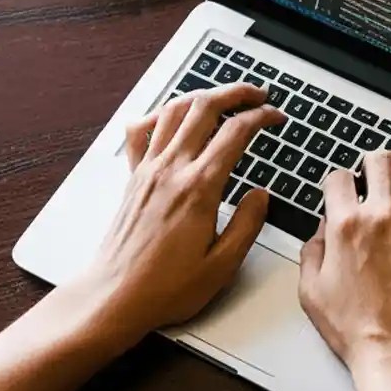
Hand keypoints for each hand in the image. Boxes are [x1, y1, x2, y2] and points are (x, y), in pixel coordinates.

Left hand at [70, 83, 284, 341]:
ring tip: (223, 97)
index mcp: (198, 189)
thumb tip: (261, 195)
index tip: (276, 118)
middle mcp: (170, 171)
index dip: (262, 117)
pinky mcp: (133, 179)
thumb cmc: (164, 287)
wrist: (114, 297)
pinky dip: (159, 114)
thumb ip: (248, 223)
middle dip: (236, 92)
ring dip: (202, 95)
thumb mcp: (223, 265)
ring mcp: (148, 171)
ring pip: (173, 110)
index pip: (236, 133)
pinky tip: (171, 117)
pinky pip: (141, 131)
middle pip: (204, 107)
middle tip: (257, 94)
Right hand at [299, 151, 390, 366]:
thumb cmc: (357, 328)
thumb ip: (312, 252)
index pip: (338, 177)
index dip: (336, 180)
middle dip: (372, 162)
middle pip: (380, 160)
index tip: (340, 189)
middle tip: (372, 174)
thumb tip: (321, 232)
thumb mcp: (311, 291)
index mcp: (347, 226)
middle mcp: (383, 217)